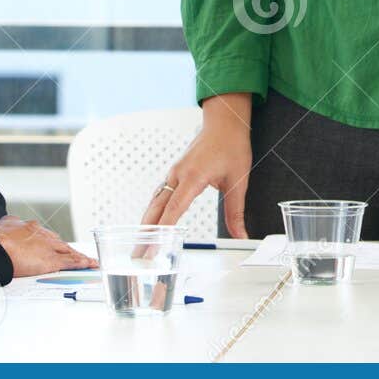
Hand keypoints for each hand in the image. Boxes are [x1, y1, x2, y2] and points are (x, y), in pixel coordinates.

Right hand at [0, 215, 96, 277]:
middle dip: (65, 249)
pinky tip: (90, 264)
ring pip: (67, 251)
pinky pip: (71, 261)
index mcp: (27, 226)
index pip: (43, 235)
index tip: (52, 245)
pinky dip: (82, 262)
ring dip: (78, 256)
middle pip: (58, 242)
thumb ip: (4, 228)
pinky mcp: (51, 260)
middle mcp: (41, 234)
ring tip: (88, 260)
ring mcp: (47, 247)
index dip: (49, 242)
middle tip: (74, 254)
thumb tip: (1, 228)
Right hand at [142, 92, 253, 237]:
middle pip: (156, 209)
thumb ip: (235, 212)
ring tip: (139, 245)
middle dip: (146, 233)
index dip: (162, 231)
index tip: (152, 249)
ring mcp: (174, 173)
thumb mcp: (238, 181)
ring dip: (146, 223)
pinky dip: (153, 211)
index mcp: (193, 177)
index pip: (173, 209)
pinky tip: (150, 223)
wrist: (225, 122)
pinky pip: (159, 194)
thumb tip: (241, 234)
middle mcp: (178, 175)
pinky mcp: (175, 172)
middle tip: (137, 256)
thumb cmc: (232, 146)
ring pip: (155, 201)